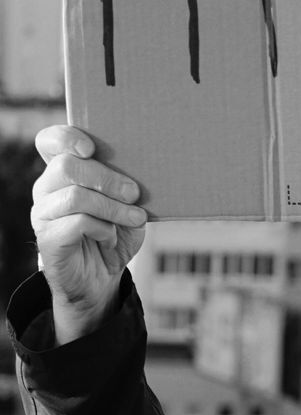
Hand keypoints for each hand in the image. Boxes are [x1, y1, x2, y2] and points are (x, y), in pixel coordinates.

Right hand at [31, 125, 146, 344]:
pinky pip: (77, 223)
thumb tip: (142, 170)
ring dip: (113, 207)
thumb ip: (126, 184)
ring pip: (75, 196)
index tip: (91, 148)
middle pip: (67, 166)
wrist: (103, 276)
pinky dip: (104, 229)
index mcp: (63, 171)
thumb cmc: (116, 232)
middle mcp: (46, 188)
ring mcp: (43, 213)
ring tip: (135, 218)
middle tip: (134, 194)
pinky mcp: (47, 238)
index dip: (66, 137)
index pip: (49, 140)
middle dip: (107, 178)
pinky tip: (111, 237)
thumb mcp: (127, 204)